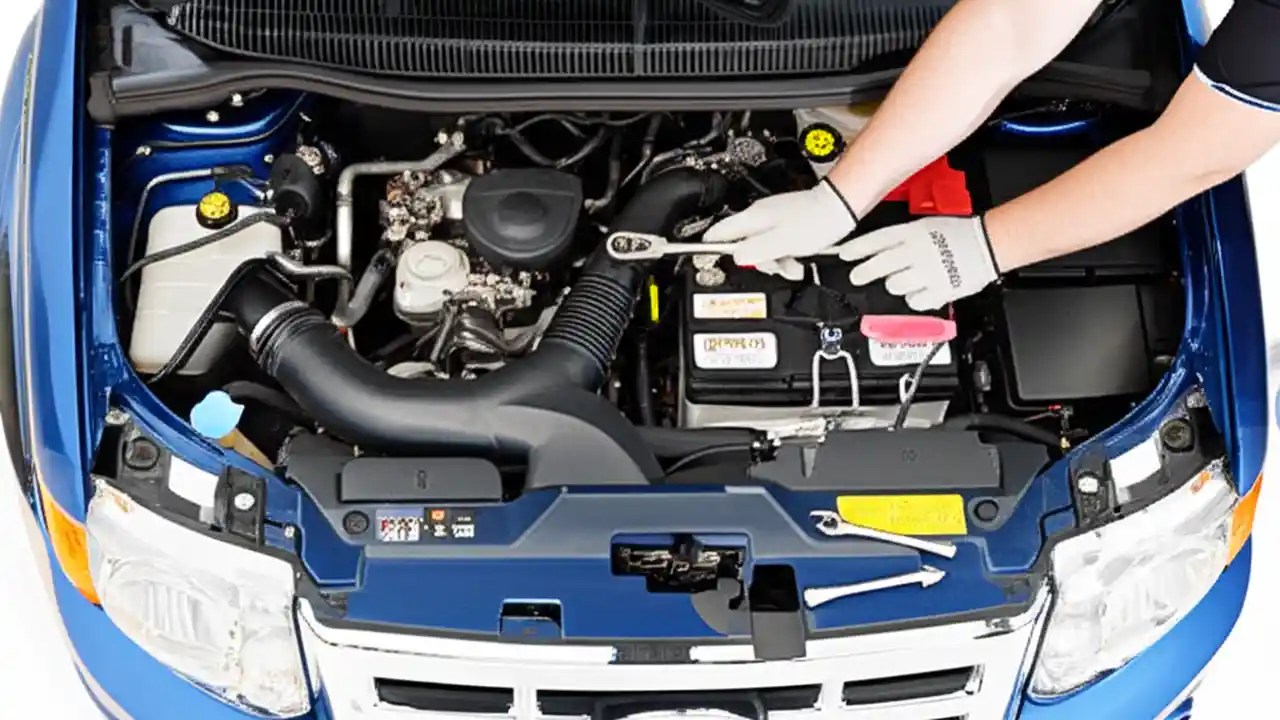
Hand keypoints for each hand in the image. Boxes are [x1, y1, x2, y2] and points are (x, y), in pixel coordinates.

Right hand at [703, 179, 856, 279]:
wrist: (839, 209)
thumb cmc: (815, 223)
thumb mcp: (780, 244)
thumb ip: (754, 252)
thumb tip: (737, 258)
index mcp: (752, 219)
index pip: (717, 233)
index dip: (710, 249)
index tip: (708, 262)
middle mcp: (759, 216)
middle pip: (741, 245)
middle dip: (756, 261)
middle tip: (774, 266)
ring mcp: (772, 219)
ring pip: (760, 247)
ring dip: (775, 261)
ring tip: (792, 265)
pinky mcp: (786, 223)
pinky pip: (775, 244)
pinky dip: (785, 255)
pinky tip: (797, 258)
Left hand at [838, 215, 999, 309]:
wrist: (989, 244)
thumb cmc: (960, 233)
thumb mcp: (926, 225)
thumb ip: (903, 238)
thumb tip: (879, 248)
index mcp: (913, 233)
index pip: (876, 240)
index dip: (857, 248)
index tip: (844, 254)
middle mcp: (916, 253)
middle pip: (879, 266)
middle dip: (863, 272)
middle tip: (857, 276)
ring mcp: (926, 273)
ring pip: (894, 285)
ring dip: (894, 283)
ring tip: (904, 278)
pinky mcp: (938, 291)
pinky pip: (914, 300)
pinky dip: (914, 297)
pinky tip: (919, 290)